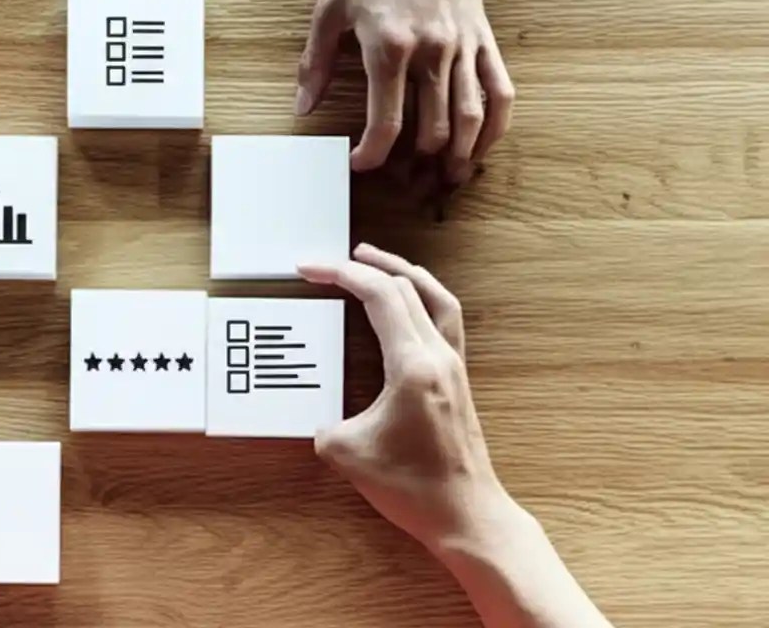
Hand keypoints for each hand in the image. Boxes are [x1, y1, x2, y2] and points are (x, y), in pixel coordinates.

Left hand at [297, 0, 513, 183]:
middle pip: (432, 129)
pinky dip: (495, 126)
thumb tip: (303, 106)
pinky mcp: (484, 38)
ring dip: (461, 156)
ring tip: (447, 178)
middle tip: (403, 178)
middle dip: (417, 162)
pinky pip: (500, 91)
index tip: (359, 164)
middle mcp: (431, 52)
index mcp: (389, 47)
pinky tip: (482, 146)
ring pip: (470, 118)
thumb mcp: (329, 6)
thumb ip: (314, 62)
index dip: (371, 154)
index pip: (385, 122)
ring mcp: (463, 46)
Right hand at [301, 244, 516, 551]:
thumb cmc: (414, 487)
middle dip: (366, 266)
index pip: (379, 296)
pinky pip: (444, 320)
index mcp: (413, 364)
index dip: (341, 274)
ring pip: (434, 297)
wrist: (467, 515)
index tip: (310, 269)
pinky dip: (421, 299)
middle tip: (332, 262)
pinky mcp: (458, 381)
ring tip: (375, 261)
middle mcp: (439, 356)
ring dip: (402, 272)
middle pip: (405, 287)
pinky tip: (405, 308)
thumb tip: (324, 417)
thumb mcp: (348, 453)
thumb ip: (326, 424)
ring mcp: (454, 367)